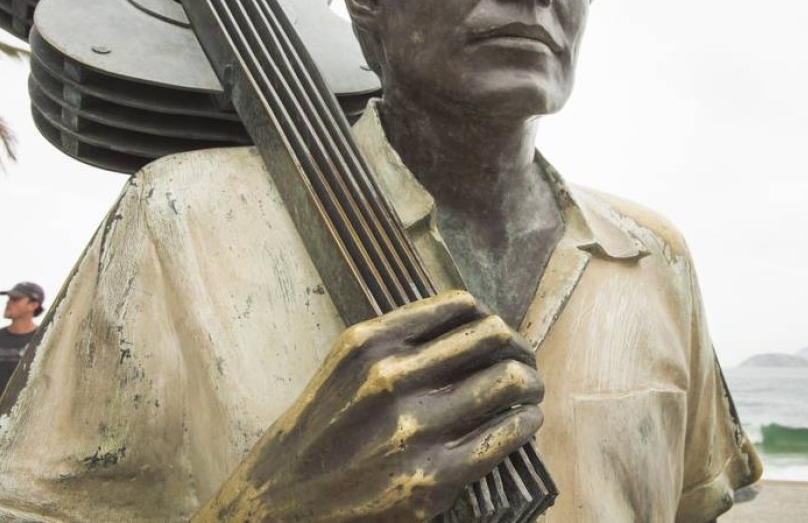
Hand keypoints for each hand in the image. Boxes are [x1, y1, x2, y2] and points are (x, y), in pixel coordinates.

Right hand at [196, 291, 543, 522]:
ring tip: (530, 392)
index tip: (498, 335)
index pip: (460, 306)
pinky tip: (523, 424)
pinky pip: (505, 435)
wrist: (277, 510)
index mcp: (368, 344)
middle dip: (519, 348)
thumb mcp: (344, 370)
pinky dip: (525, 423)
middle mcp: (390, 379)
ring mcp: (412, 431)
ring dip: (530, 384)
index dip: (491, 318)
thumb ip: (397, 345)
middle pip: (493, 338)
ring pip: (508, 382)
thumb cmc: (316, 440)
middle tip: (524, 363)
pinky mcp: (430, 481)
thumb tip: (469, 327)